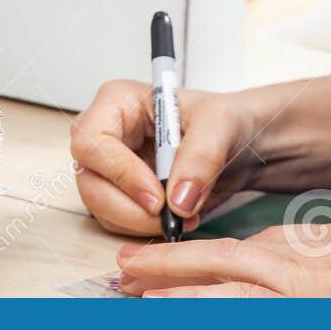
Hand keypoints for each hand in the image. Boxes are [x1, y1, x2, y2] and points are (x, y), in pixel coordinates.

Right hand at [70, 79, 259, 235]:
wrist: (240, 144)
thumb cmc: (225, 119)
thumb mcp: (221, 124)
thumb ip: (201, 156)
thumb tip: (178, 197)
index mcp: (118, 101)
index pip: (93, 141)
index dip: (119, 173)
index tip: (156, 197)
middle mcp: (108, 133)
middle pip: (90, 180)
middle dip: (129, 208)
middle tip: (169, 217)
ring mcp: (111, 165)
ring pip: (101, 206)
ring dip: (140, 222)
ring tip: (184, 216)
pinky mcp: (123, 192)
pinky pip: (118, 221)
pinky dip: (145, 228)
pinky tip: (178, 217)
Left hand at [115, 206, 330, 296]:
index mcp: (311, 248)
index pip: (239, 251)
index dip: (198, 259)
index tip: (167, 264)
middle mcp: (293, 273)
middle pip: (215, 268)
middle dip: (166, 272)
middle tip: (124, 275)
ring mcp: (295, 305)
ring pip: (219, 301)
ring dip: (174, 303)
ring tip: (134, 304)